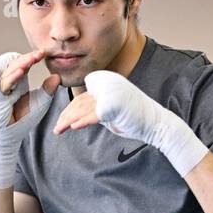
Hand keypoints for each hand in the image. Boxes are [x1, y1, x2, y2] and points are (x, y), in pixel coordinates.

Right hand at [0, 50, 60, 188]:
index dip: (31, 58)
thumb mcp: (39, 102)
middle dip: (27, 58)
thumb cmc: (21, 120)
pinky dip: (11, 75)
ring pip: (6, 68)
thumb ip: (47, 90)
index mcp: (12, 78)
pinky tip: (22, 71)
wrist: (8, 136)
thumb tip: (57, 77)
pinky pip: (1, 81)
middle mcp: (0, 78)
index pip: (21, 62)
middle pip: (13, 62)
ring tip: (32, 60)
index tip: (44, 54)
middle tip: (40, 54)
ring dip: (19, 63)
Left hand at [53, 69, 208, 177]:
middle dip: (66, 116)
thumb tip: (76, 116)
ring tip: (59, 130)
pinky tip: (73, 127)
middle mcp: (107, 83)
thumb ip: (95, 109)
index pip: (82, 97)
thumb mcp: (110, 112)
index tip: (61, 122)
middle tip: (56, 129)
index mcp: (106, 83)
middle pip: (80, 101)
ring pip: (84, 108)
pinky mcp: (114, 104)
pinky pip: (94, 114)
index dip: (69, 110)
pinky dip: (82, 121)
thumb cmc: (134, 120)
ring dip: (69, 120)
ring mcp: (111, 92)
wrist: (156, 124)